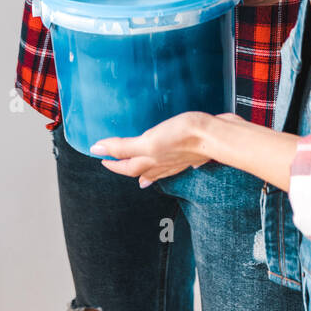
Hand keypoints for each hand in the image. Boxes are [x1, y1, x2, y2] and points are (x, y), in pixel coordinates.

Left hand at [91, 113, 213, 185]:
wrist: (214, 136)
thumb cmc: (183, 137)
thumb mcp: (148, 142)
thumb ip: (122, 147)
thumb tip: (96, 148)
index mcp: (150, 161)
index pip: (126, 166)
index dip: (112, 163)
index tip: (101, 158)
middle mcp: (162, 163)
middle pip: (140, 169)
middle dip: (126, 168)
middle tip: (116, 164)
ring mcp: (177, 159)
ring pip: (157, 169)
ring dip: (146, 171)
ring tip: (141, 174)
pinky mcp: (189, 151)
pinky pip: (173, 162)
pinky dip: (167, 164)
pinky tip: (172, 160)